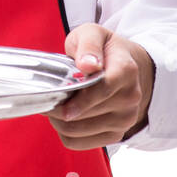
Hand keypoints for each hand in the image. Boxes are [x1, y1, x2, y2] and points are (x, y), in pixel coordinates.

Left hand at [42, 24, 155, 150]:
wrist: (126, 67)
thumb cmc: (104, 50)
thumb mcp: (93, 34)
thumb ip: (89, 46)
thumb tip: (88, 65)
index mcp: (126, 71)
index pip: (103, 90)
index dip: (80, 99)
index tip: (60, 100)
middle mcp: (130, 98)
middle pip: (87, 113)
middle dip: (59, 107)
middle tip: (46, 98)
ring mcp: (125, 119)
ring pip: (79, 130)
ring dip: (59, 121)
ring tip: (53, 105)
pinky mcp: (115, 135)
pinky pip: (79, 143)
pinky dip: (65, 133)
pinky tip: (63, 117)